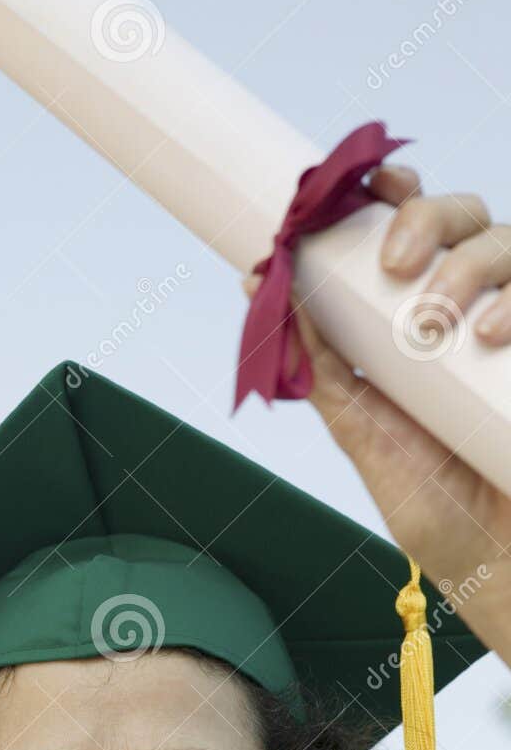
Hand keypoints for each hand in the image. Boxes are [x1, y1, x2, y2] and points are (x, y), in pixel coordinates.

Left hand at [243, 164, 510, 665]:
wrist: (494, 562)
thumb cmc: (434, 504)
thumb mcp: (362, 431)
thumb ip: (323, 367)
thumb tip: (263, 290)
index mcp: (422, 321)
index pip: (415, 232)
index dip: (394, 194)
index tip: (364, 187)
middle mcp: (477, 311)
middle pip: (463, 218)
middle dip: (425, 220)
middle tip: (392, 265)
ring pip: (506, 242)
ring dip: (468, 264)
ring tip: (439, 319)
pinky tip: (494, 335)